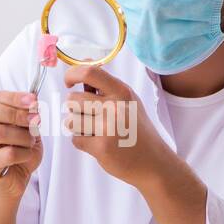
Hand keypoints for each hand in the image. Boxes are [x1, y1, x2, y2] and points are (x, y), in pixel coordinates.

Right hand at [0, 91, 41, 198]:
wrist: (13, 182)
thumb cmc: (19, 153)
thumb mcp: (28, 130)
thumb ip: (28, 116)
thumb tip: (33, 102)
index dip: (14, 97)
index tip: (33, 100)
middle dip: (17, 113)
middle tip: (35, 121)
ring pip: (0, 132)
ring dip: (23, 136)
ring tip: (30, 143)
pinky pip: (8, 153)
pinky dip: (24, 153)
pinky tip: (26, 156)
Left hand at [62, 66, 173, 189]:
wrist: (154, 162)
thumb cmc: (137, 129)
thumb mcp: (127, 101)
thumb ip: (105, 84)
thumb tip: (85, 60)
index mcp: (122, 91)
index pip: (89, 72)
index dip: (72, 74)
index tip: (69, 83)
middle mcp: (115, 107)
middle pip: (72, 100)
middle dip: (75, 110)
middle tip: (90, 117)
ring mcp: (108, 127)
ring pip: (71, 121)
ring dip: (78, 127)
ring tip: (96, 131)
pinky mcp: (102, 147)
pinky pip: (76, 140)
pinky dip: (83, 143)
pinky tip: (99, 144)